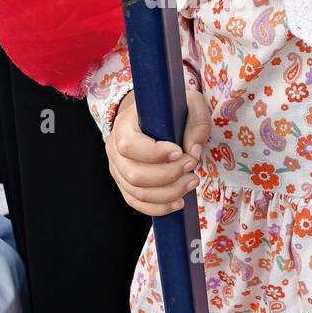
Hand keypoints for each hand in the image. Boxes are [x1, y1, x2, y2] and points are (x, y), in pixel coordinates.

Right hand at [105, 89, 210, 216]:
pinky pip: (138, 204)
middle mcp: (115, 149)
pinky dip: (160, 207)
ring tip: (192, 181)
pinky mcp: (126, 186)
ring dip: (169, 193)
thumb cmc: (171, 111)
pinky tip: (180, 202)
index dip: (155, 153)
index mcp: (124, 125)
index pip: (129, 145)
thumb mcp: (189, 104)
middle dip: (168, 175)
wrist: (154, 120)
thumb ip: (196, 121)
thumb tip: (193, 151)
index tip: (180, 152)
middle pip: (134, 174)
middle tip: (192, 166)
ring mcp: (118, 171)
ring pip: (138, 193)